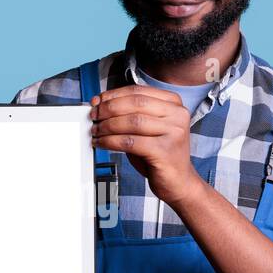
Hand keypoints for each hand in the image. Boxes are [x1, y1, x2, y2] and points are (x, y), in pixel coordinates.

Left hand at [90, 84, 202, 207]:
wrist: (178, 181)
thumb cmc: (160, 153)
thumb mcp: (148, 127)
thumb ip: (131, 113)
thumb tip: (101, 105)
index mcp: (173, 103)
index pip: (138, 91)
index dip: (113, 94)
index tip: (98, 101)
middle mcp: (177, 114)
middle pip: (135, 103)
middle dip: (109, 108)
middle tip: (94, 116)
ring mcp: (173, 132)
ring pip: (132, 121)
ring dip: (108, 126)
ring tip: (96, 131)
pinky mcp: (164, 151)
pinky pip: (130, 142)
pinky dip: (111, 141)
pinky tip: (102, 143)